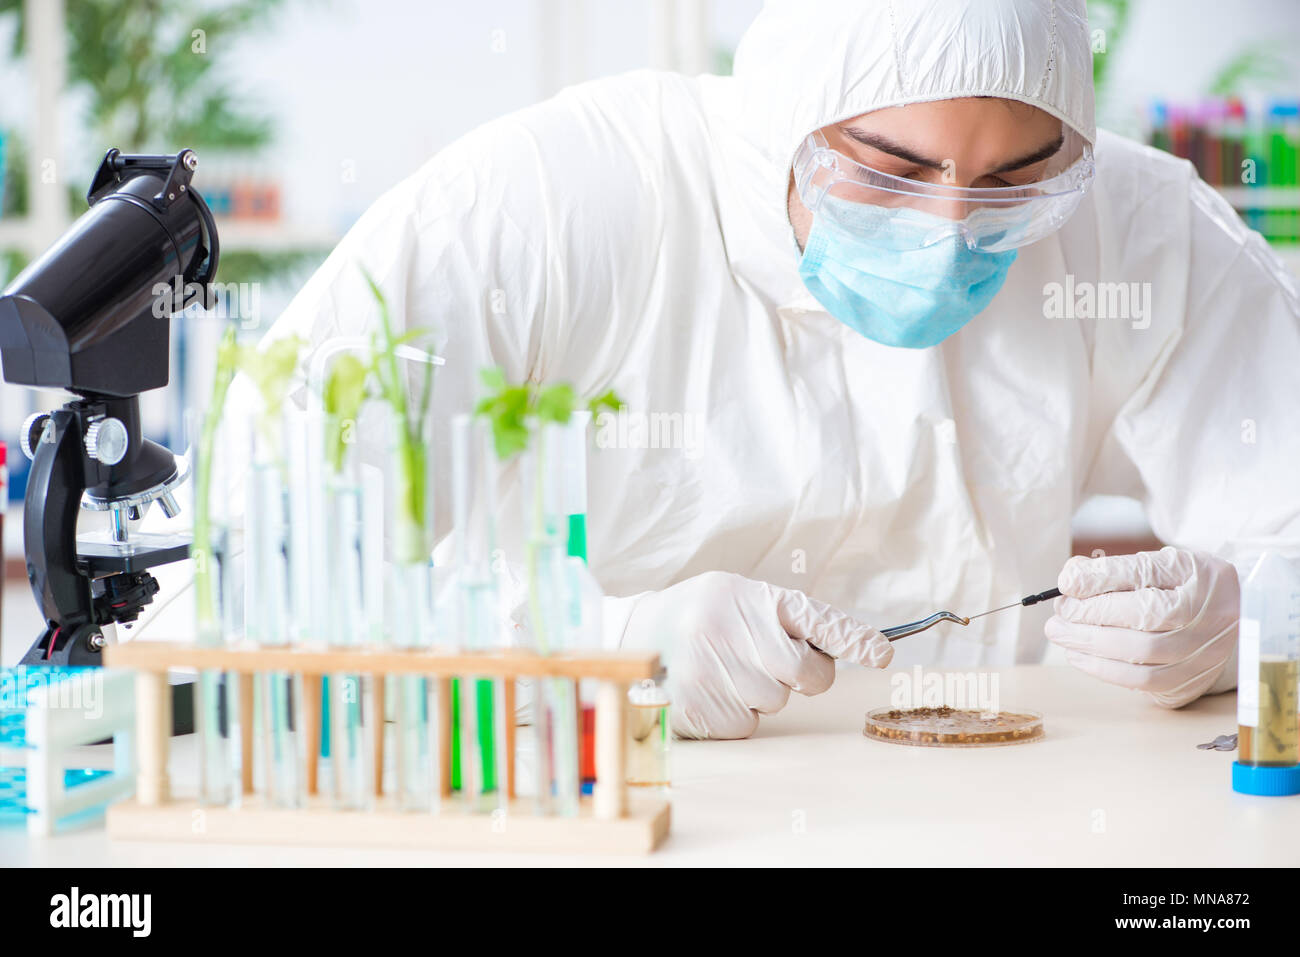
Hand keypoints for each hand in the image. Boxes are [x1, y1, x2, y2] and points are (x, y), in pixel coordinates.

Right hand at [614, 572, 892, 738]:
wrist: (633, 638)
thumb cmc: (703, 617)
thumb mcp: (741, 599)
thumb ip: (791, 620)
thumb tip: (860, 648)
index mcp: (748, 597)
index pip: (813, 617)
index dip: (851, 637)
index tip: (883, 654)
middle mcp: (729, 630)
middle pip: (803, 673)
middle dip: (801, 676)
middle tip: (774, 663)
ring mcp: (711, 672)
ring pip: (774, 702)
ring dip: (760, 694)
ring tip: (726, 670)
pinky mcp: (697, 708)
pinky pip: (745, 724)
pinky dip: (735, 713)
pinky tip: (711, 690)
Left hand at [1045, 547, 1237, 707]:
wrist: (1233, 615)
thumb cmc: (1186, 584)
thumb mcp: (1161, 562)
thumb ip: (1116, 567)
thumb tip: (1070, 579)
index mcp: (1204, 578)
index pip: (1147, 580)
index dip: (1101, 583)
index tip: (1066, 584)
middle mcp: (1211, 620)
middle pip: (1144, 627)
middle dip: (1089, 622)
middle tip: (1056, 618)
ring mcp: (1205, 656)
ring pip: (1142, 662)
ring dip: (1092, 650)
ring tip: (1062, 635)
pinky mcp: (1192, 682)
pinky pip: (1145, 685)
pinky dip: (1107, 671)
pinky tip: (1081, 657)